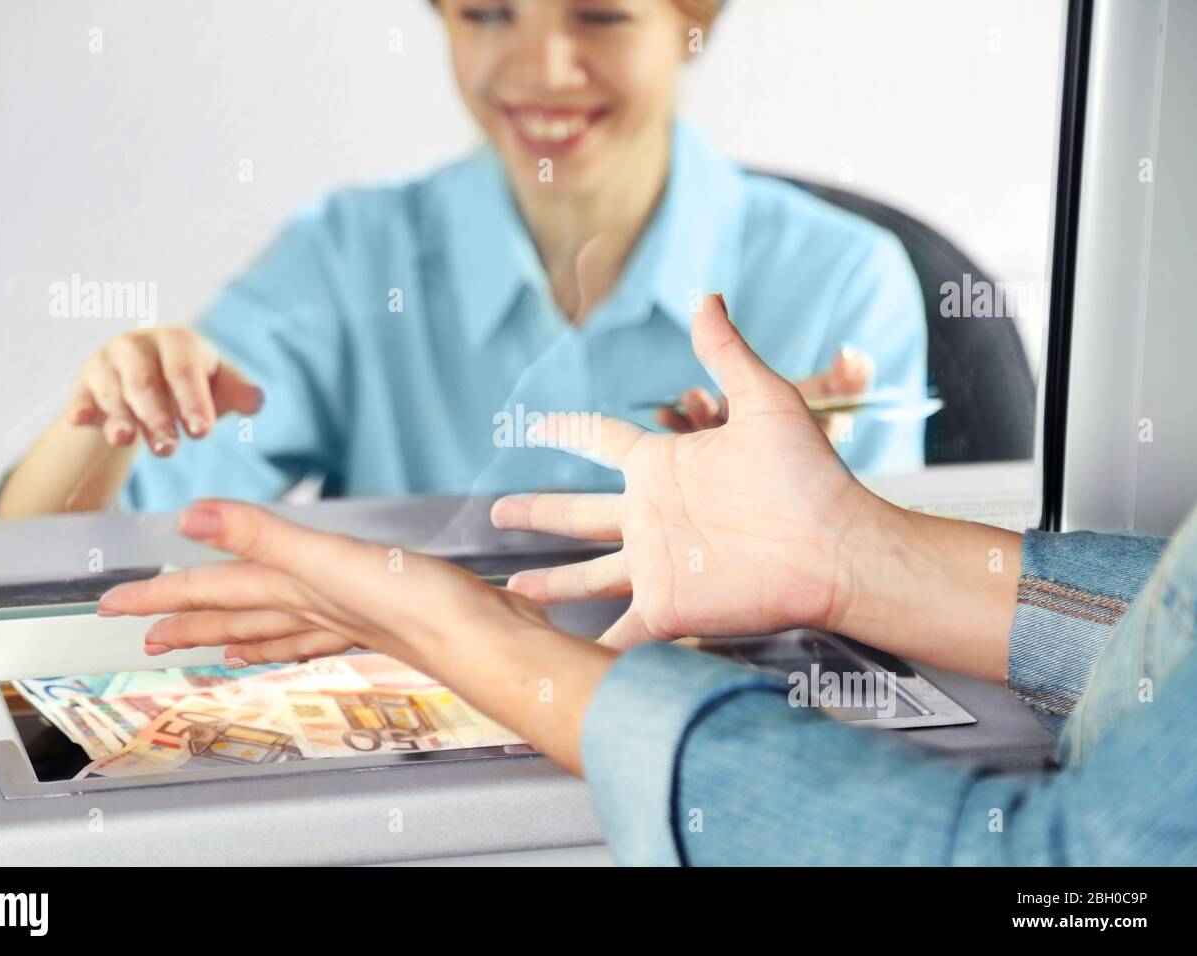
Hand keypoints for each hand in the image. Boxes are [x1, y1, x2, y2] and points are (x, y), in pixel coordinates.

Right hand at [67, 328, 263, 454]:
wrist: (144, 387)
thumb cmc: (190, 387)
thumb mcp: (217, 388)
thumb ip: (239, 392)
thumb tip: (258, 402)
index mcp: (178, 342)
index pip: (184, 370)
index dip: (193, 400)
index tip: (201, 431)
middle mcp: (140, 345)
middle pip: (145, 382)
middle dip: (157, 416)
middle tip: (168, 449)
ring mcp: (108, 361)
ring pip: (114, 392)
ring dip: (121, 418)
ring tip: (127, 441)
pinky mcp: (85, 382)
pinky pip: (80, 395)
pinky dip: (81, 407)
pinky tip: (82, 421)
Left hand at [97, 500, 617, 772]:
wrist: (481, 637)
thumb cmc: (414, 602)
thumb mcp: (330, 558)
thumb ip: (264, 535)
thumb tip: (192, 517)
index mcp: (294, 590)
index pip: (211, 589)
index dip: (160, 593)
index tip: (111, 603)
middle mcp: (311, 607)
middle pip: (233, 613)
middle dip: (185, 619)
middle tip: (141, 631)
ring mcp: (344, 617)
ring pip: (272, 625)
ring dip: (233, 630)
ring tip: (202, 642)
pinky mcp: (377, 617)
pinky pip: (317, 629)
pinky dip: (294, 633)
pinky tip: (296, 635)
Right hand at [490, 293, 885, 649]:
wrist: (834, 547)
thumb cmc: (808, 476)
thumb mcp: (765, 402)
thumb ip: (727, 353)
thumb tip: (708, 295)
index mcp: (665, 467)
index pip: (603, 442)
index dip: (569, 431)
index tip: (537, 425)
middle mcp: (652, 518)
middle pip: (578, 514)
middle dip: (538, 513)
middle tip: (498, 514)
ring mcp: (657, 566)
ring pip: (587, 578)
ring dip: (550, 585)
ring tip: (514, 590)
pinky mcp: (668, 608)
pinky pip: (620, 635)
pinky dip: (590, 652)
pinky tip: (563, 667)